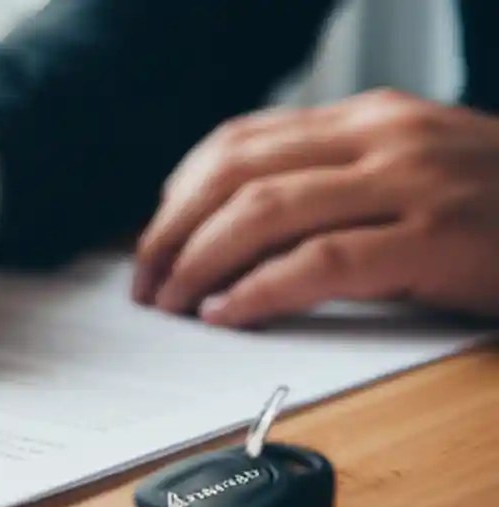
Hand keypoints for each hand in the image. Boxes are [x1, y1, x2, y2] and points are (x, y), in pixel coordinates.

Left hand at [133, 89, 498, 326]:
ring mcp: (410, 184)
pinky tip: (228, 314)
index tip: (154, 240)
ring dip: (198, 262)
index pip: (239, 143)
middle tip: (145, 283)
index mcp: (368, 119)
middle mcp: (382, 138)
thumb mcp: (411, 171)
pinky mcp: (435, 240)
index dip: (179, 195)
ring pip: (263, 212)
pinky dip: (258, 290)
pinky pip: (320, 262)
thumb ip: (335, 181)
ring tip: (171, 303)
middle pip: (234, 174)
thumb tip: (235, 222)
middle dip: (171, 231)